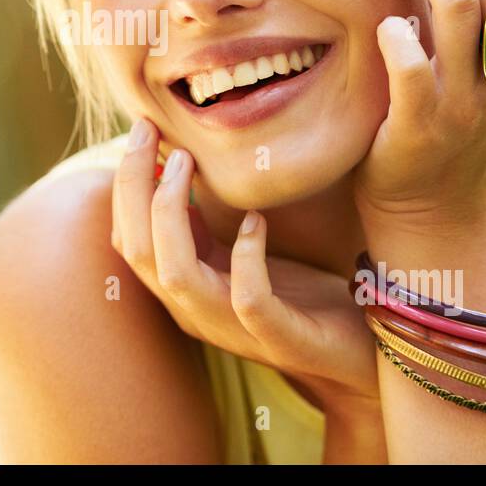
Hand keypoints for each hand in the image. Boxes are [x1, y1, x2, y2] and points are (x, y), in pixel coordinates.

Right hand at [111, 117, 378, 403]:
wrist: (361, 356)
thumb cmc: (300, 299)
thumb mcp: (239, 257)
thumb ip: (204, 231)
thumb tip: (172, 173)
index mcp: (183, 288)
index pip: (127, 238)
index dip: (124, 183)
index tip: (140, 129)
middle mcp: (195, 311)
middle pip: (137, 250)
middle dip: (134, 185)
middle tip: (147, 132)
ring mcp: (233, 329)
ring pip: (176, 274)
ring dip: (171, 213)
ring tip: (187, 164)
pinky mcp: (277, 338)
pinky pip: (247, 299)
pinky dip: (245, 255)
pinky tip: (256, 219)